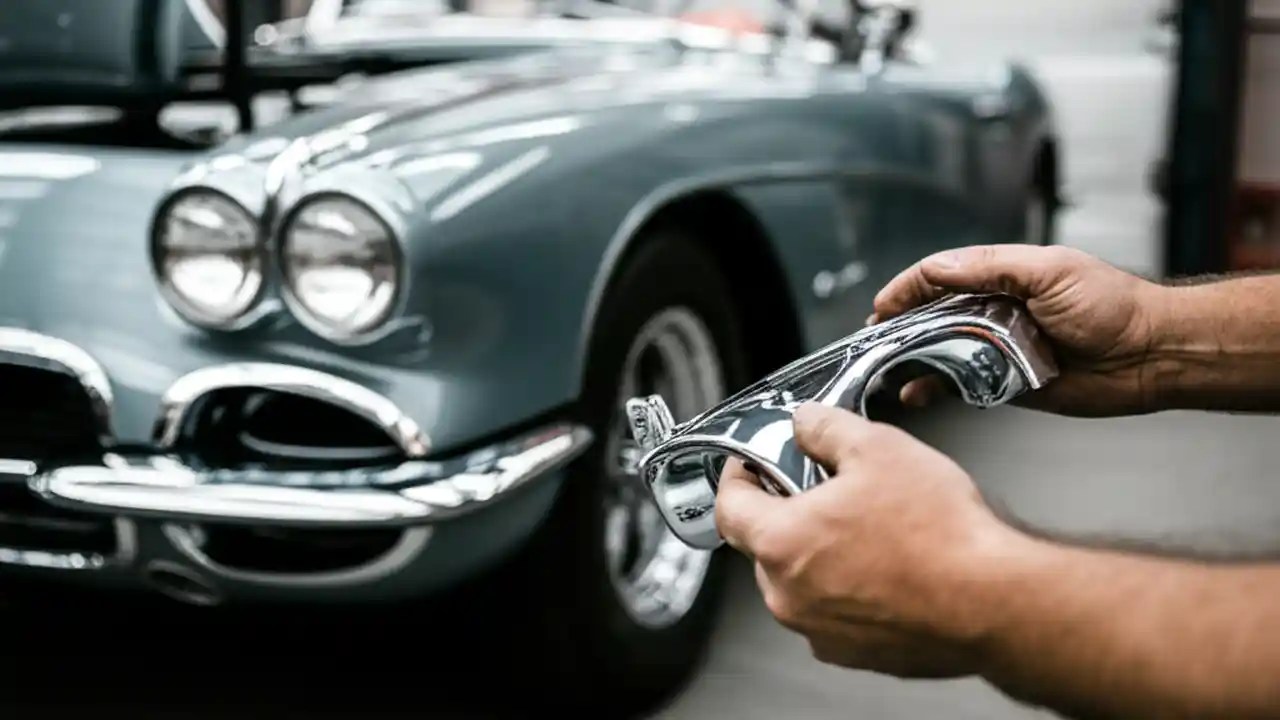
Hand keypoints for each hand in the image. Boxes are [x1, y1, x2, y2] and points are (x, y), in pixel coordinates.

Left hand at [715, 402, 1027, 677]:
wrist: (994, 602)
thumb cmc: (939, 533)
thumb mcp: (877, 447)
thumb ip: (826, 429)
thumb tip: (806, 421)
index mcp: (780, 543)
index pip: (729, 507)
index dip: (737, 477)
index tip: (751, 465)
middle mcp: (789, 596)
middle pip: (766, 545)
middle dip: (789, 514)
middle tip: (828, 490)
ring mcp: (821, 631)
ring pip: (802, 581)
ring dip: (821, 554)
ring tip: (871, 529)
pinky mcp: (856, 654)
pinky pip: (836, 612)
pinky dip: (851, 589)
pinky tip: (890, 567)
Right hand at [872, 244, 1167, 416]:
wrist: (1151, 355)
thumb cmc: (1111, 306)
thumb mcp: (1049, 271)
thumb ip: (990, 268)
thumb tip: (936, 267)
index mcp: (1002, 277)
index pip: (940, 276)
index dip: (907, 289)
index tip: (882, 306)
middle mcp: (994, 311)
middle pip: (932, 315)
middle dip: (900, 326)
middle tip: (874, 341)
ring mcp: (997, 347)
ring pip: (940, 351)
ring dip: (912, 358)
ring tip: (886, 368)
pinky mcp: (1004, 383)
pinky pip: (960, 385)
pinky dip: (934, 389)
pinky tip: (916, 394)